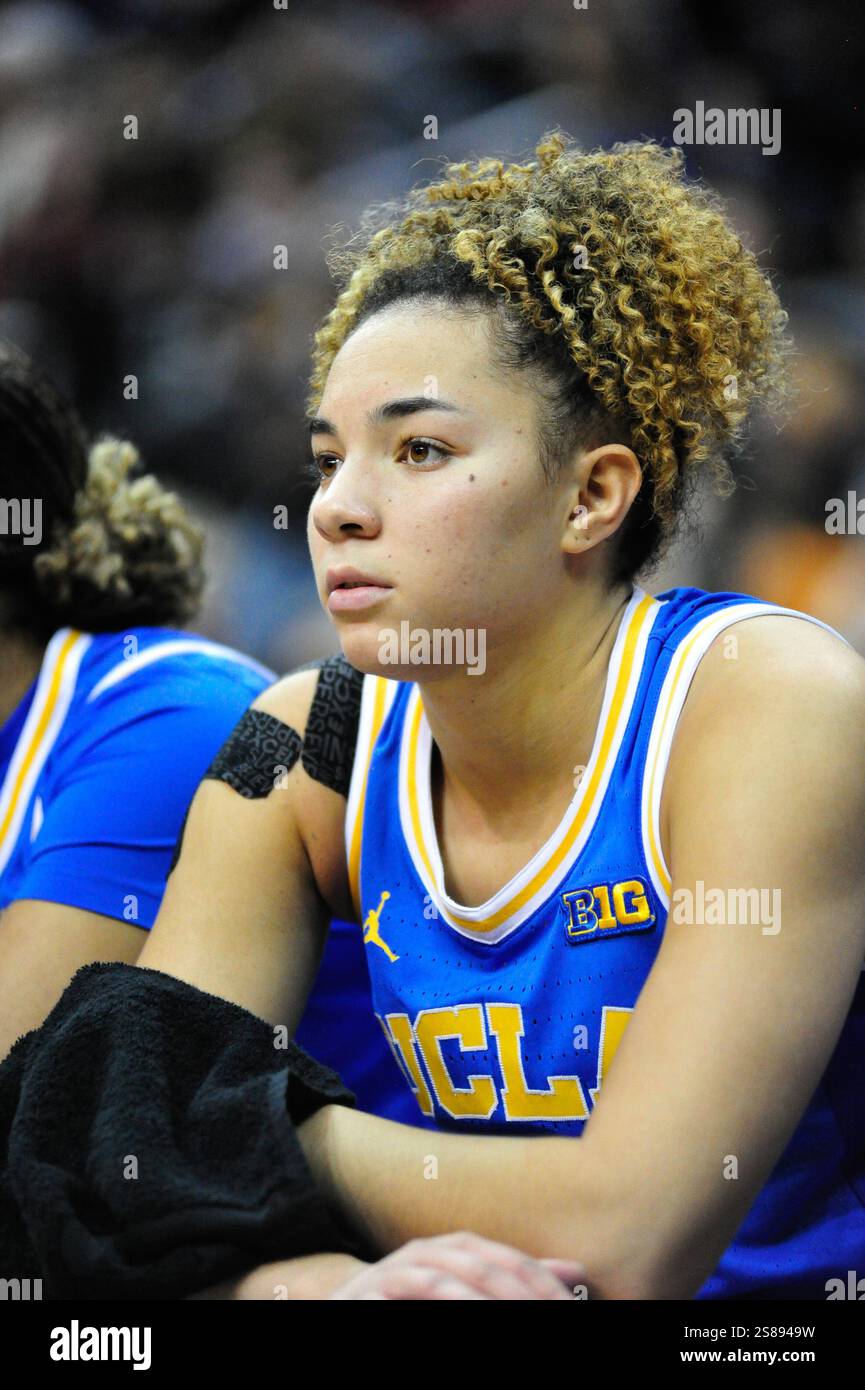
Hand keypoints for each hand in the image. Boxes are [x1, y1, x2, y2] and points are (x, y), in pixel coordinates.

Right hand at [328, 1231, 585, 1299]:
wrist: (351, 1302)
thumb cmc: (415, 1298)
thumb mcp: (465, 1289)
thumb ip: (513, 1281)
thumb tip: (576, 1271)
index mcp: (457, 1249)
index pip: (509, 1261)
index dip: (541, 1282)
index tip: (570, 1304)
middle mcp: (429, 1252)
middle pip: (482, 1266)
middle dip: (519, 1289)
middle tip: (550, 1309)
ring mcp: (397, 1270)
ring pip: (445, 1278)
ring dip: (477, 1295)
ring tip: (512, 1311)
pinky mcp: (370, 1291)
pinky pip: (405, 1291)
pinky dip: (432, 1296)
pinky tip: (457, 1303)